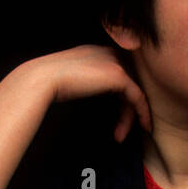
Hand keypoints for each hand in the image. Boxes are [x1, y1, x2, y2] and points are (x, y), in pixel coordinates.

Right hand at [29, 45, 152, 141]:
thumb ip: (86, 82)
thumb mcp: (72, 79)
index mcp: (97, 53)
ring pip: (133, 92)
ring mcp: (115, 62)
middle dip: (127, 110)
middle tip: (120, 131)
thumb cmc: (49, 83)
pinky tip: (141, 126)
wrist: (45, 78)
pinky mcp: (119, 75)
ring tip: (121, 135)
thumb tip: (88, 95)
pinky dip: (142, 112)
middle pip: (127, 84)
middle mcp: (108, 53)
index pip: (117, 76)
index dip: (120, 98)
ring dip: (131, 116)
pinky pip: (138, 96)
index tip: (117, 117)